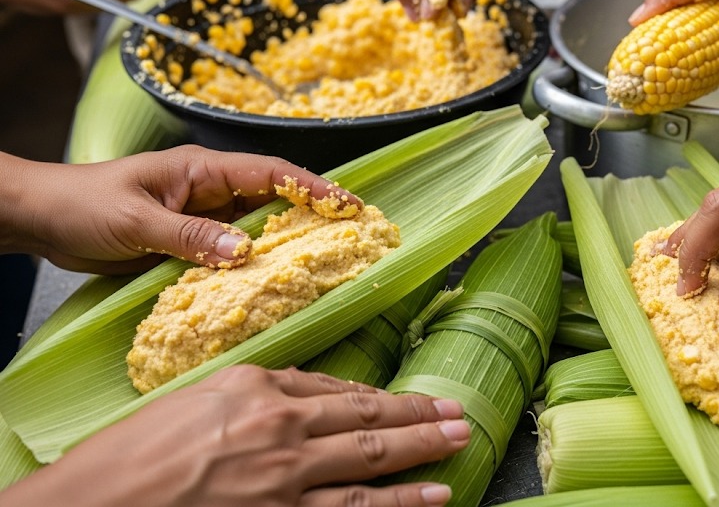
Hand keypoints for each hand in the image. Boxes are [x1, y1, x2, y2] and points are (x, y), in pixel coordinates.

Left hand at [0, 145, 362, 273]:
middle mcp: (210, 192)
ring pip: (257, 229)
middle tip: (352, 237)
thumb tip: (245, 251)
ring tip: (324, 264)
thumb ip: (190, 236)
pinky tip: (272, 285)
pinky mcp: (191, 246)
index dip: (313, 187)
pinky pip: (232, 255)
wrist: (41, 220)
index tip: (347, 205)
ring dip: (287, 245)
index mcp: (202, 170)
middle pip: (274, 200)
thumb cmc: (82, 205)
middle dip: (313, 215)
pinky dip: (254, 267)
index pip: (270, 173)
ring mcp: (202, 220)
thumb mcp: (137, 220)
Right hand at [0, 366, 469, 506]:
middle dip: (421, 420)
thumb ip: (260, 393)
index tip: (419, 397)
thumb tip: (308, 391)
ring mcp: (284, 480)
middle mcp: (280, 430)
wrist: (92, 505)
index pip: (339, 391)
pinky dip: (394, 506)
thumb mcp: (199, 400)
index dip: (387, 396)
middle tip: (461, 416)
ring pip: (369, 467)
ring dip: (421, 457)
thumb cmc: (133, 453)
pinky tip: (426, 500)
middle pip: (367, 422)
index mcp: (259, 389)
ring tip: (459, 450)